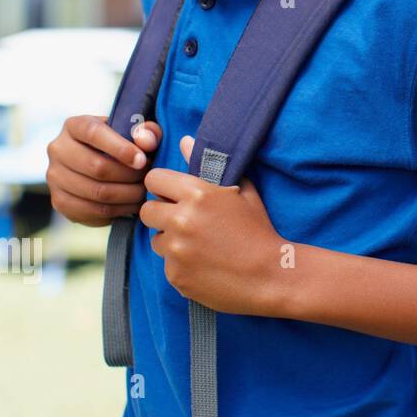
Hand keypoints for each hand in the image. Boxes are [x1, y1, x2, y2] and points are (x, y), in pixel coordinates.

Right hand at [47, 115, 161, 225]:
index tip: (142, 160)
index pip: (94, 133)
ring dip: (127, 195)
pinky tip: (132, 205)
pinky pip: (91, 211)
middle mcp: (58, 149)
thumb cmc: (124, 144)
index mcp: (74, 126)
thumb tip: (146, 141)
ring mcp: (54, 176)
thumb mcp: (137, 132)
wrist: (103, 164)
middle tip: (149, 179)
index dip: (121, 148)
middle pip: (96, 167)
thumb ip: (148, 132)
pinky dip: (117, 210)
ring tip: (144, 192)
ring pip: (96, 192)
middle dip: (130, 175)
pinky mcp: (58, 201)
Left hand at [140, 136, 283, 316]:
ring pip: (156, 239)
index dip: (163, 186)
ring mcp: (176, 250)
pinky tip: (205, 264)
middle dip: (162, 214)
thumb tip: (184, 141)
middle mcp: (181, 220)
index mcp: (198, 194)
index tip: (174, 194)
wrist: (270, 275)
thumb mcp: (242, 192)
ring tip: (199, 245)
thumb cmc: (259, 230)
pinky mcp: (175, 275)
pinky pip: (167, 264)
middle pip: (146, 211)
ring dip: (171, 240)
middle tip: (184, 221)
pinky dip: (181, 264)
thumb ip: (209, 165)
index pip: (154, 180)